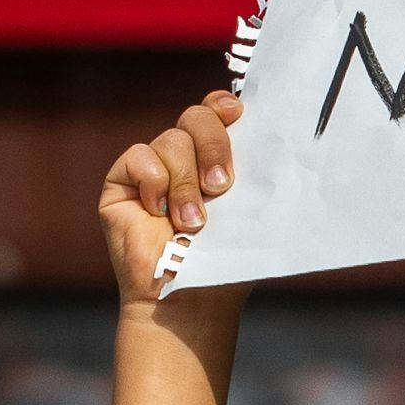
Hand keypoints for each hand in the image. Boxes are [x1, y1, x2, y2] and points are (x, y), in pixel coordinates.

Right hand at [98, 93, 246, 312]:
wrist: (190, 298)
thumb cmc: (226, 262)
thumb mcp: (251, 213)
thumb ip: (259, 174)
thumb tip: (281, 139)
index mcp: (218, 161)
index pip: (218, 114)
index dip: (224, 106)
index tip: (236, 113)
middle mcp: (185, 159)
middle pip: (196, 118)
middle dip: (213, 145)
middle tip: (222, 186)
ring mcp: (153, 168)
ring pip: (172, 140)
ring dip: (186, 183)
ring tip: (193, 223)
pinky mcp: (122, 182)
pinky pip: (140, 156)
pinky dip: (154, 183)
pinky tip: (159, 214)